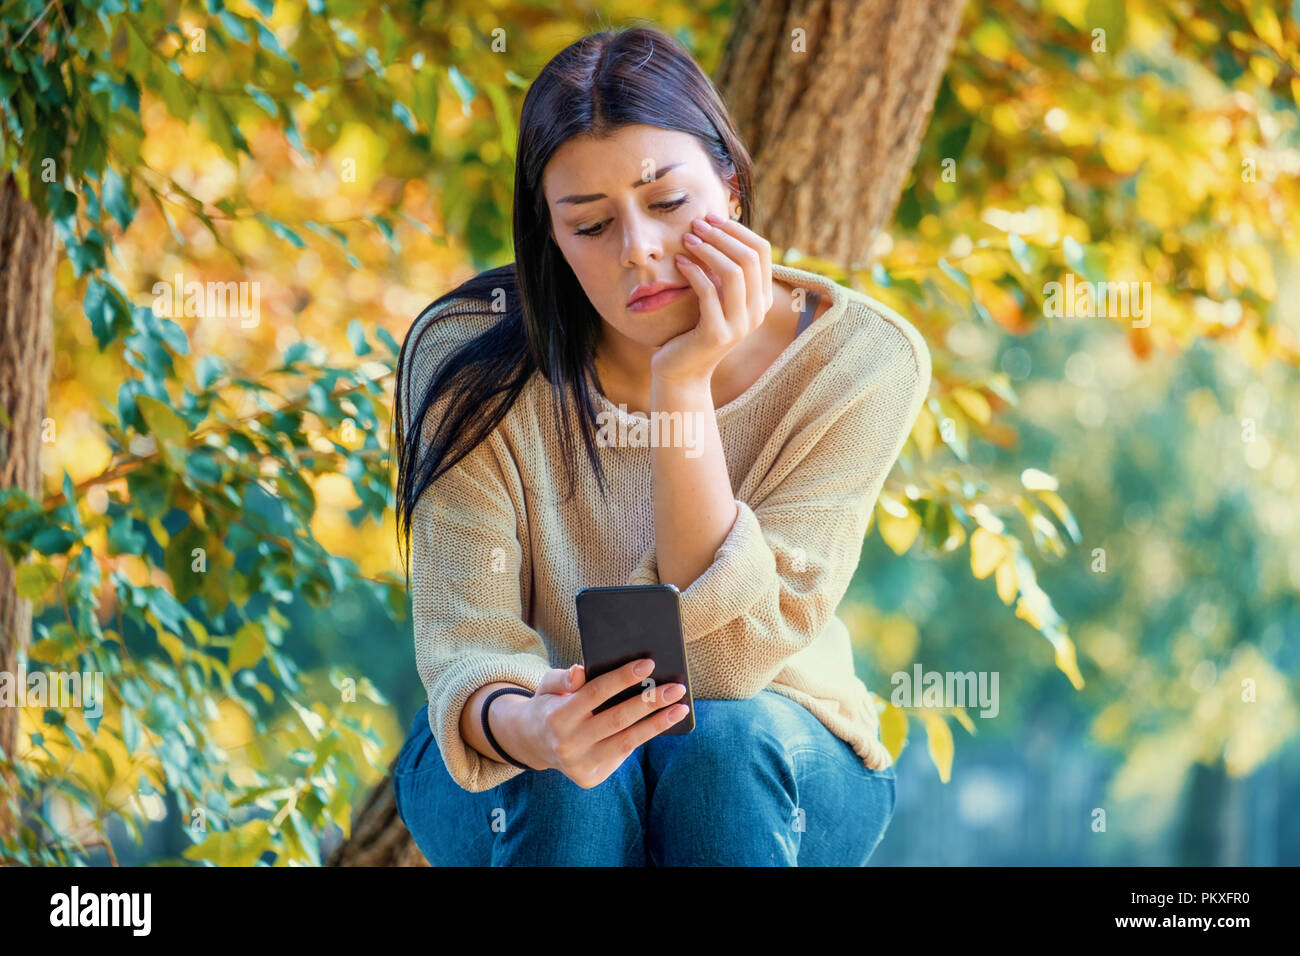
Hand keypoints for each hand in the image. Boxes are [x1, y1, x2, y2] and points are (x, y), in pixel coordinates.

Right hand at [505, 659, 688, 788]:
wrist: (533, 743)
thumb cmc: (549, 705)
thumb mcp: (547, 686)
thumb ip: (564, 677)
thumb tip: (582, 670)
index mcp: (557, 716)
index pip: (595, 693)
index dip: (623, 678)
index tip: (649, 664)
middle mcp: (568, 743)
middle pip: (617, 719)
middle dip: (649, 702)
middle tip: (676, 688)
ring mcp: (579, 764)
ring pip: (626, 742)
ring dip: (657, 724)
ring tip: (679, 708)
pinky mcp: (590, 777)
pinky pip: (623, 754)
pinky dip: (643, 737)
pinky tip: (661, 723)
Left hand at [650, 211, 774, 385]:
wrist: (682, 371)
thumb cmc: (694, 328)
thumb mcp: (716, 296)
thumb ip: (724, 271)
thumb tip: (717, 228)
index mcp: (762, 299)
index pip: (762, 251)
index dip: (737, 229)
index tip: (711, 218)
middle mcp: (757, 312)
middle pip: (749, 257)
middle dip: (721, 235)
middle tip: (696, 224)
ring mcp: (740, 325)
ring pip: (732, 272)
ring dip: (708, 250)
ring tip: (687, 239)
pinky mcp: (717, 334)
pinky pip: (708, 292)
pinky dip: (693, 271)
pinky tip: (679, 261)